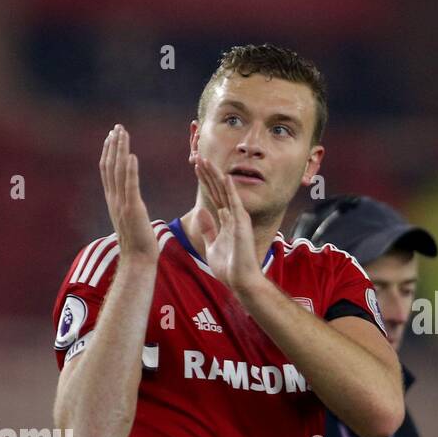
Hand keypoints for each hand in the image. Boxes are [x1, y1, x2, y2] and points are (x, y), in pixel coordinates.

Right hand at [99, 125, 155, 260]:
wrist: (137, 260)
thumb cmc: (137, 243)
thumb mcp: (130, 220)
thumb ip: (128, 206)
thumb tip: (131, 201)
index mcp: (113, 201)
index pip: (108, 171)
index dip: (109, 152)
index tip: (112, 137)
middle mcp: (114, 200)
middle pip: (110, 167)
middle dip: (113, 146)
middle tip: (117, 128)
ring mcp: (122, 204)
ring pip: (118, 172)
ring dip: (120, 151)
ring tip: (122, 133)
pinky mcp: (133, 209)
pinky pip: (130, 185)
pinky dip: (130, 170)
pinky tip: (131, 155)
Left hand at [192, 155, 261, 293]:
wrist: (240, 281)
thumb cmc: (229, 266)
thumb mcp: (211, 245)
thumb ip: (208, 227)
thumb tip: (201, 211)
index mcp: (225, 219)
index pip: (213, 194)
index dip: (204, 179)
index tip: (195, 165)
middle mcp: (232, 215)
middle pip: (217, 188)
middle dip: (207, 172)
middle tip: (197, 155)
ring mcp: (238, 218)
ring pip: (225, 192)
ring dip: (215, 176)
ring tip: (205, 160)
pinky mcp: (241, 225)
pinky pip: (235, 205)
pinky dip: (231, 191)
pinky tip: (225, 177)